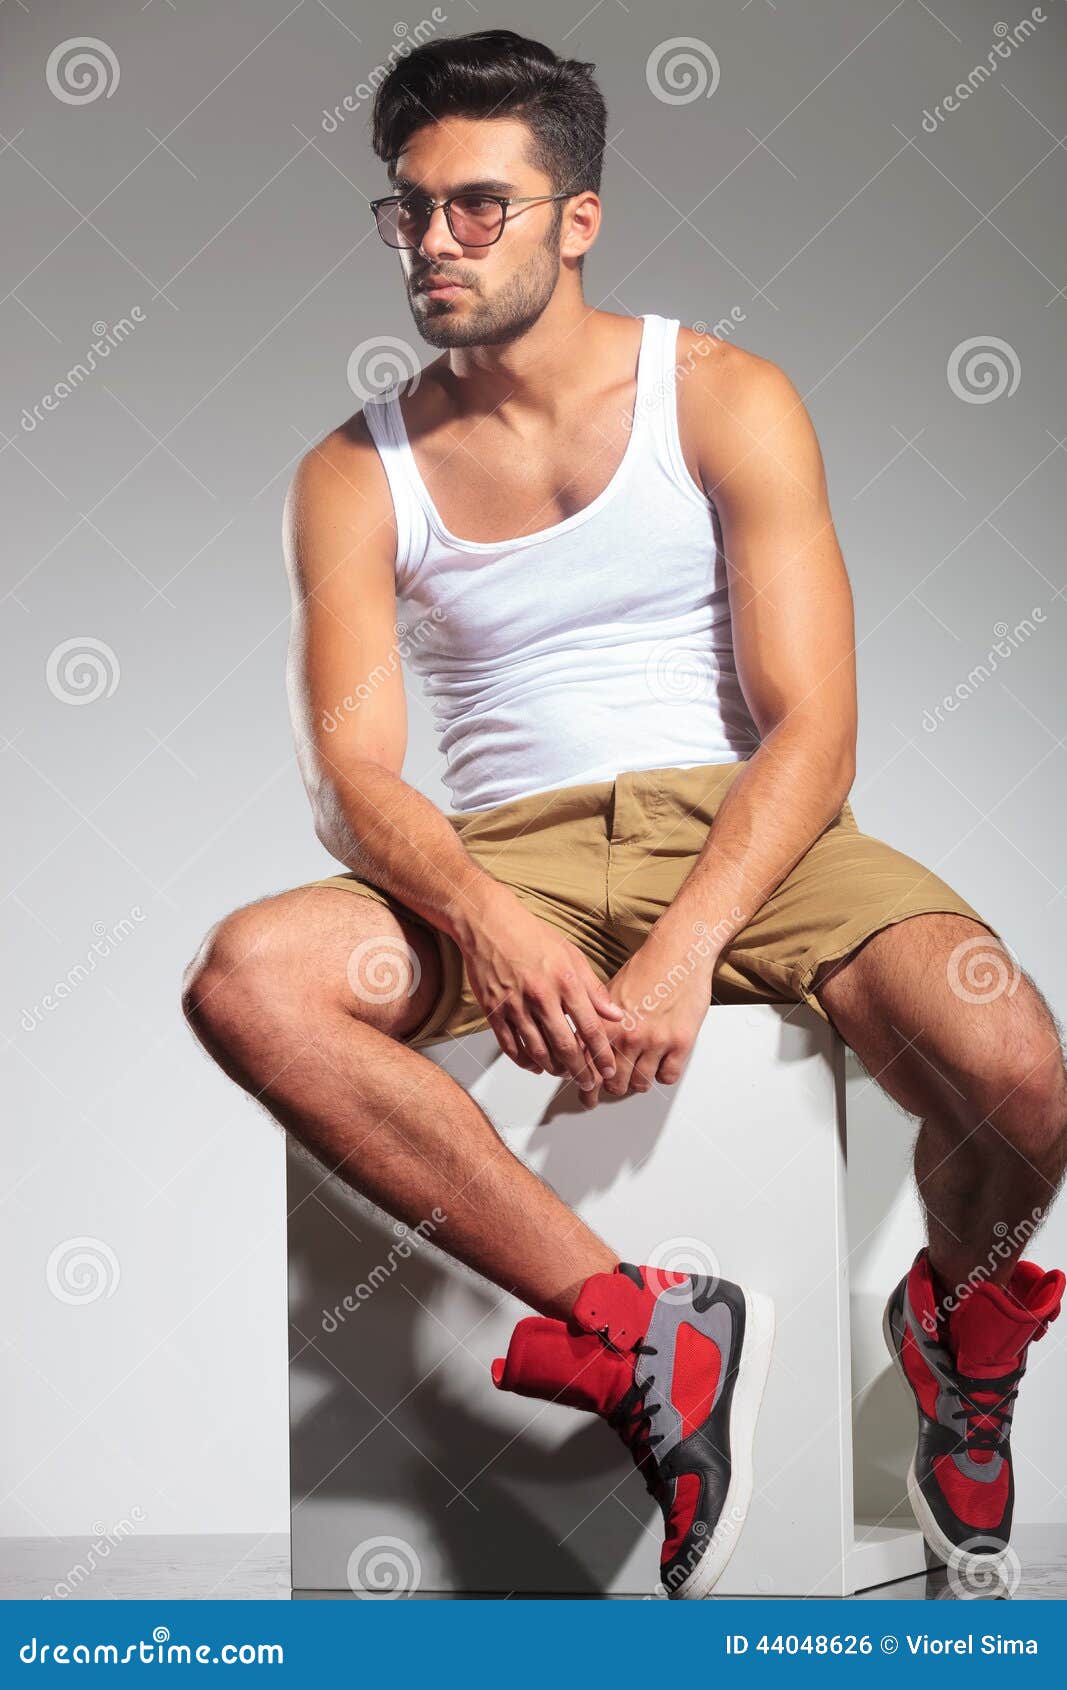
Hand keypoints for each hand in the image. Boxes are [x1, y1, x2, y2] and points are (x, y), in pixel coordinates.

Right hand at [458, 886, 624, 1090]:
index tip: (609, 1070)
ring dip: (554, 1068)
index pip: (589, 1027)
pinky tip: (535, 1065)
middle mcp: (541, 996)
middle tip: (589, 1083)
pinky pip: (511, 1047)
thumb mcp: (572, 955)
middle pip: (564, 1045)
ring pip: (538, 1051)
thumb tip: (616, 1015)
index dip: (602, 1053)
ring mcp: (515, 1006)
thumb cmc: (531, 936)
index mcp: (565, 981)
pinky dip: (525, 1061)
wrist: (489, 924)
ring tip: (564, 1074)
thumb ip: (594, 988)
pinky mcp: (493, 1011)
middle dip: (580, 1070)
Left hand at [577, 929, 716, 1109]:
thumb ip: (598, 1022)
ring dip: (640, 1080)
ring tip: (642, 1069)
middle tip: (618, 1082)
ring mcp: (655, 1042)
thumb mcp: (611, 994)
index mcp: (606, 1025)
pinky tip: (662, 1062)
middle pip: (615, 1083)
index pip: (589, 1068)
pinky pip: (668, 1077)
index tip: (588, 1097)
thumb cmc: (646, 968)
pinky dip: (664, 1073)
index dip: (587, 1088)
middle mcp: (628, 1036)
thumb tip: (586, 1044)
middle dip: (616, 1085)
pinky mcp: (680, 1043)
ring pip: (641, 1083)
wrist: (678, 951)